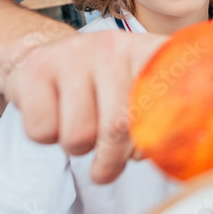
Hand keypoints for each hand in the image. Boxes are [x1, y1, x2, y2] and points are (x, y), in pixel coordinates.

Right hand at [5, 30, 164, 183]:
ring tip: (82, 130)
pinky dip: (47, 137)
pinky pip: (43, 130)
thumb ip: (165, 114)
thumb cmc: (101, 84)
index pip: (166, 101)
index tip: (145, 154)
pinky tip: (55, 116)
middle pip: (118, 127)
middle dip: (112, 159)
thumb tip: (175, 152)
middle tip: (107, 166)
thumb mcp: (138, 89)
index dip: (156, 140)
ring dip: (79, 147)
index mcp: (150, 52)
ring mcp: (75, 54)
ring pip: (79, 135)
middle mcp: (116, 47)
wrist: (47, 56)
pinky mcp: (36, 68)